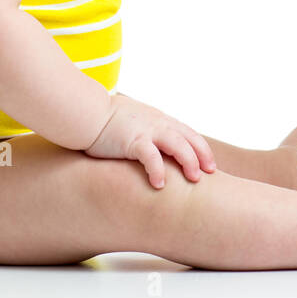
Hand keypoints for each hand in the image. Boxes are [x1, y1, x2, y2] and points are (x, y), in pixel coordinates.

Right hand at [83, 93, 216, 188]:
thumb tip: (155, 150)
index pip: (188, 133)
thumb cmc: (106, 120)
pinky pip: (150, 156)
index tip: (210, 165)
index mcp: (160, 120)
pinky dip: (158, 170)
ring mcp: (146, 131)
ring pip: (177, 145)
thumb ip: (148, 133)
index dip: (201, 149)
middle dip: (202, 156)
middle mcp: (158, 124)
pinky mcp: (132, 140)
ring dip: (188, 161)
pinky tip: (159, 184)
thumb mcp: (135, 122)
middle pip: (189, 138)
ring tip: (194, 179)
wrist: (86, 112)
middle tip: (208, 174)